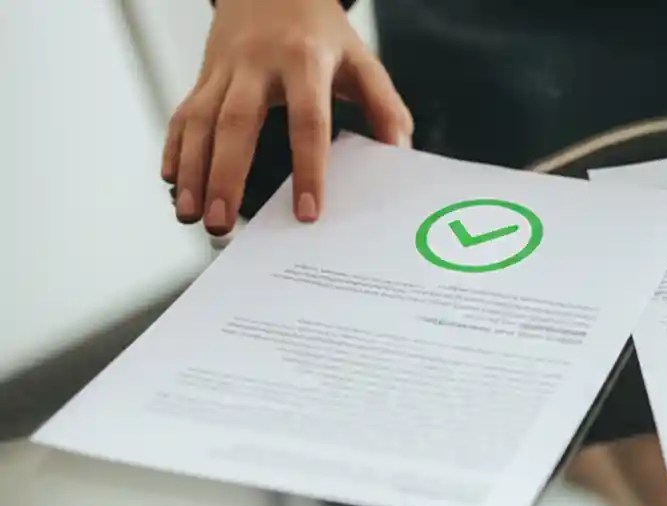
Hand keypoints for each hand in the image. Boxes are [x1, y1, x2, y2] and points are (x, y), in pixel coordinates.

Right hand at [163, 0, 412, 234]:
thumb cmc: (320, 29)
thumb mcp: (360, 58)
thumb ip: (385, 105)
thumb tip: (399, 152)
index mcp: (305, 61)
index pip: (308, 121)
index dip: (308, 169)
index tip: (306, 212)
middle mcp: (258, 63)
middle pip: (237, 124)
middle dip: (227, 177)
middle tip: (224, 223)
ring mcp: (225, 68)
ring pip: (199, 121)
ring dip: (193, 171)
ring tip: (192, 215)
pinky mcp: (204, 74)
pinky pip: (182, 114)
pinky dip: (175, 149)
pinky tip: (173, 183)